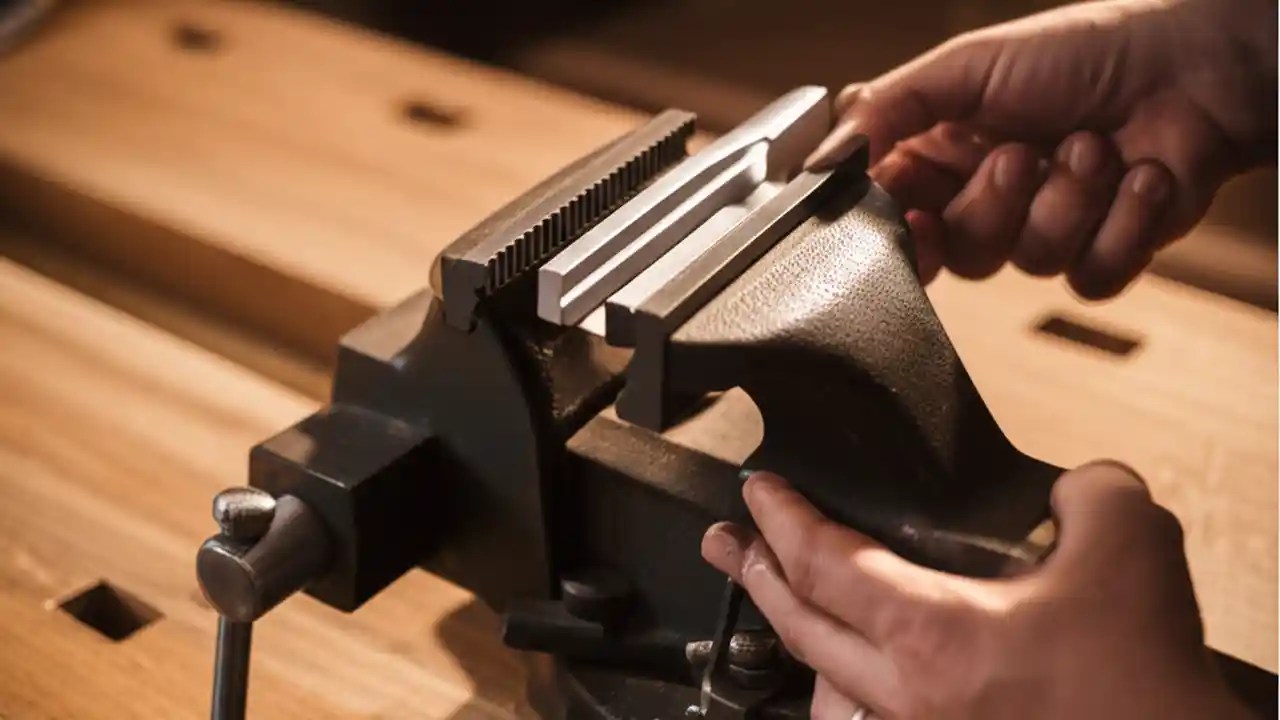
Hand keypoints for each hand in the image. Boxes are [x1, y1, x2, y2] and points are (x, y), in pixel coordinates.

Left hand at [701, 463, 1253, 718]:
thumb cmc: (1146, 691)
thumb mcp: (1132, 544)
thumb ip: (1089, 491)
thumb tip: (1071, 488)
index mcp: (933, 638)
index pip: (822, 562)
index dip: (782, 517)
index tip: (759, 489)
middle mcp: (909, 698)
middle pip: (798, 627)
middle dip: (753, 573)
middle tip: (726, 542)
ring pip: (825, 686)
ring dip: (794, 636)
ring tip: (773, 601)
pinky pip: (868, 718)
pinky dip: (847, 689)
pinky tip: (847, 673)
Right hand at [806, 0, 1276, 298]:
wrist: (1195, 64)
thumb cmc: (1082, 51)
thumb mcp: (967, 65)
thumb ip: (886, 110)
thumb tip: (822, 157)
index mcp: (941, 158)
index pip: (894, 222)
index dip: (903, 234)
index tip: (917, 220)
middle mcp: (985, 200)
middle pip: (959, 252)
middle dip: (995, 205)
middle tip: (1023, 154)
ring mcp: (1045, 230)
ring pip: (1026, 265)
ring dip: (1070, 200)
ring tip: (1098, 146)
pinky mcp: (1104, 253)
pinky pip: (1090, 279)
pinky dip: (1120, 227)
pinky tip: (1139, 177)